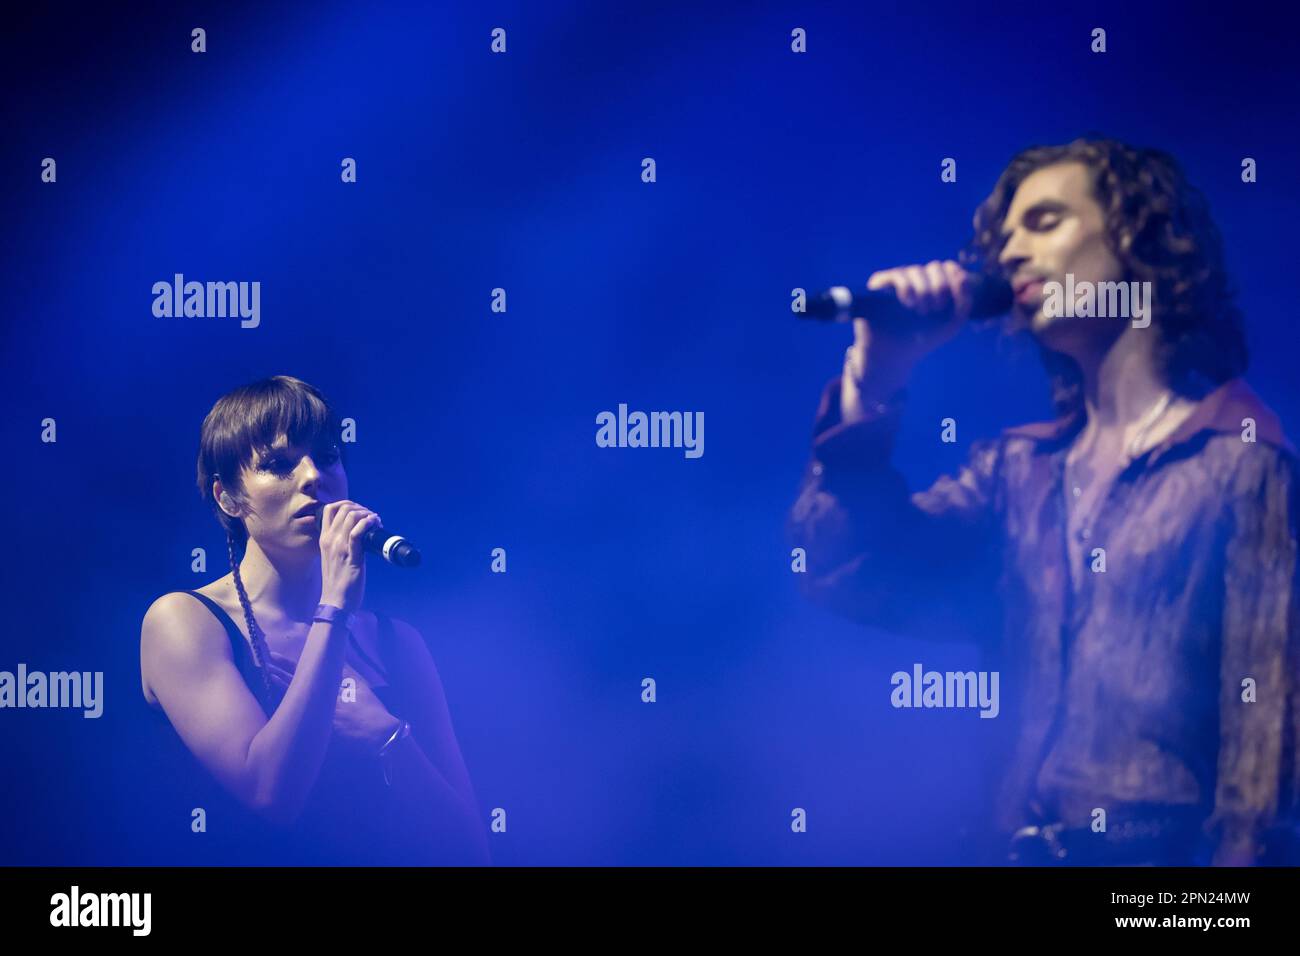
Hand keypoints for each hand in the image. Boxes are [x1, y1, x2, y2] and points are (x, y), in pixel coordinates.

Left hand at [264, 655, 399, 750]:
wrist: (376, 734)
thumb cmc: (369, 707)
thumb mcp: (358, 683)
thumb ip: (344, 669)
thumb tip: (333, 656)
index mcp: (326, 686)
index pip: (301, 671)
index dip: (285, 663)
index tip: (273, 655)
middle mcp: (315, 700)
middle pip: (290, 684)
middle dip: (275, 674)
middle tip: (261, 664)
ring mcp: (311, 717)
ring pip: (288, 701)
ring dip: (275, 688)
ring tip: (263, 678)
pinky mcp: (311, 734)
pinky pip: (291, 722)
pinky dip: (280, 714)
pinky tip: (269, 709)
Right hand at [317, 500, 381, 613]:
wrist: (335, 602)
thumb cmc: (338, 581)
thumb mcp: (333, 557)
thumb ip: (340, 544)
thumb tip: (357, 533)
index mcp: (324, 539)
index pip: (329, 509)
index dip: (347, 504)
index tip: (360, 512)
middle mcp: (329, 540)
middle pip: (343, 509)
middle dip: (361, 508)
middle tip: (372, 517)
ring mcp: (339, 547)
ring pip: (351, 516)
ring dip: (368, 514)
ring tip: (376, 522)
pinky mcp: (351, 555)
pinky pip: (358, 531)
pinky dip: (368, 523)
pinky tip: (375, 524)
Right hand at [842, 260, 972, 423]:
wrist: (895, 355)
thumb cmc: (923, 338)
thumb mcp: (952, 323)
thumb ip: (965, 301)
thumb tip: (961, 274)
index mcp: (934, 283)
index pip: (948, 268)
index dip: (953, 280)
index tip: (950, 303)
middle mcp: (915, 278)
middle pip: (934, 267)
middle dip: (940, 287)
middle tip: (935, 309)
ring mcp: (897, 280)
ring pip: (915, 271)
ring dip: (923, 291)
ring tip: (921, 312)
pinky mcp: (879, 286)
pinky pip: (895, 276)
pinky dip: (906, 288)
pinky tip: (908, 303)